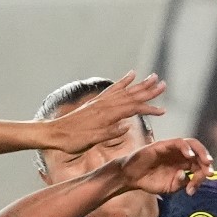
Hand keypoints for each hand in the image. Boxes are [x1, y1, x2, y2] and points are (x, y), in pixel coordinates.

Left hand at [44, 71, 166, 153]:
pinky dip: (123, 81)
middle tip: (164, 85)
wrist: (52, 133)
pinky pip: (112, 89)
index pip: (133, 109)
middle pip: (131, 95)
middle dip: (149, 91)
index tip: (162, 111)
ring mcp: (100, 101)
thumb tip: (126, 127)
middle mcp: (104, 105)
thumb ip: (109, 134)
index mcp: (106, 115)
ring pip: (124, 90)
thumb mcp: (90, 141)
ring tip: (153, 76)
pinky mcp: (95, 102)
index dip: (149, 109)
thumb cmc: (71, 140)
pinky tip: (131, 75)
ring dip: (140, 84)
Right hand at [113, 138, 212, 196]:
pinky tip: (189, 156)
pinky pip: (178, 142)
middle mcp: (181, 155)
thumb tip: (187, 176)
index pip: (199, 166)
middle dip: (207, 162)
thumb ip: (181, 184)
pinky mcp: (163, 144)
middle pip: (200, 153)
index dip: (202, 175)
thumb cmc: (150, 181)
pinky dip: (186, 148)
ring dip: (202, 152)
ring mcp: (173, 149)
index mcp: (184, 165)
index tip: (197, 186)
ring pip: (192, 144)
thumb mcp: (170, 187)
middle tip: (210, 172)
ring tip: (206, 162)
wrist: (131, 177)